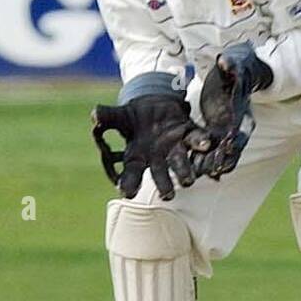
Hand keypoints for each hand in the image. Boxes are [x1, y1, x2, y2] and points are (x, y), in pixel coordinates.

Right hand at [92, 93, 212, 200]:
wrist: (156, 105)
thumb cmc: (134, 116)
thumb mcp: (119, 116)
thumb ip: (107, 117)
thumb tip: (94, 115)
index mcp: (137, 156)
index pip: (132, 174)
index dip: (129, 184)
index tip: (126, 193)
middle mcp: (157, 156)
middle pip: (160, 173)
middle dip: (164, 184)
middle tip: (167, 196)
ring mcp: (174, 146)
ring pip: (180, 161)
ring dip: (185, 171)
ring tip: (188, 181)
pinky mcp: (188, 132)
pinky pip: (196, 139)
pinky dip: (201, 142)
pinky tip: (206, 144)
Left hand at [192, 42, 273, 178]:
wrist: (236, 74)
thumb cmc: (233, 67)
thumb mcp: (231, 63)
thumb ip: (229, 64)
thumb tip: (224, 61)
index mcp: (241, 106)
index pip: (239, 122)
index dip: (234, 133)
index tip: (228, 142)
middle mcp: (238, 121)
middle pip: (232, 143)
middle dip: (223, 156)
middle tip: (213, 169)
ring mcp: (228, 129)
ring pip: (223, 150)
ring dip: (214, 163)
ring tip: (203, 175)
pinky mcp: (217, 131)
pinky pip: (214, 149)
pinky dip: (209, 161)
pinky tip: (200, 173)